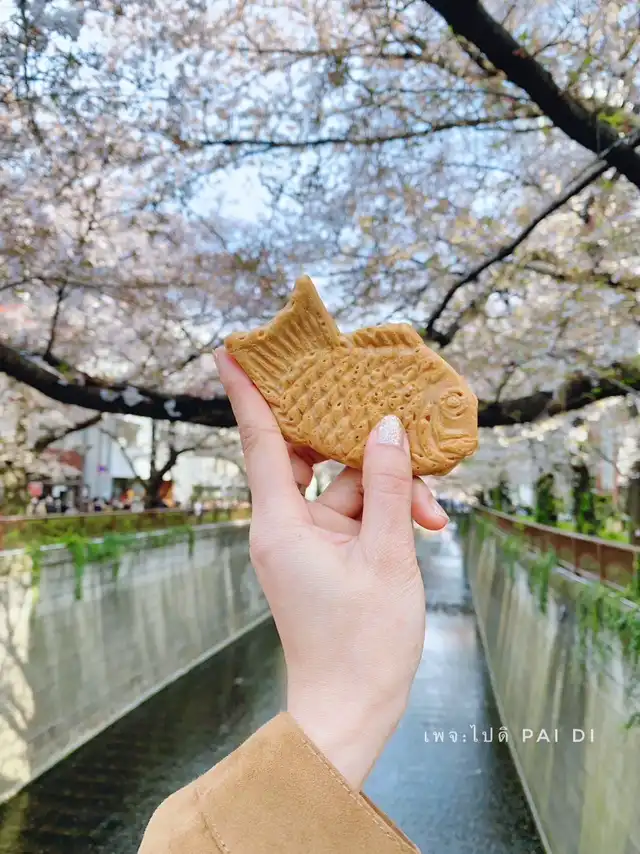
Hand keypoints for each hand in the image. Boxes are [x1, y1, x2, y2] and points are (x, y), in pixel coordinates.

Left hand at [216, 349, 448, 788]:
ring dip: (389, 490)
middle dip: (362, 445)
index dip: (247, 393)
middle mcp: (284, 524)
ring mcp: (304, 538)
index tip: (230, 352)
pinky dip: (385, 512)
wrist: (352, 708)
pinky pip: (353, 511)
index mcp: (281, 523)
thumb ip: (386, 485)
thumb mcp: (387, 555)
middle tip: (394, 419)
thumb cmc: (362, 643)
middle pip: (313, 455)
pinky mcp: (323, 551)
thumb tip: (387, 428)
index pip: (261, 442)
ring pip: (345, 485)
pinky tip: (425, 521)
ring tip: (434, 511)